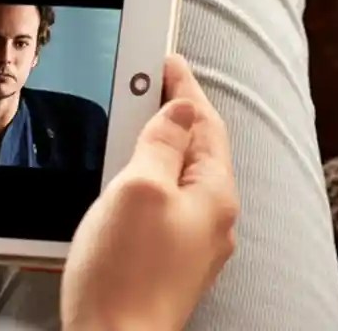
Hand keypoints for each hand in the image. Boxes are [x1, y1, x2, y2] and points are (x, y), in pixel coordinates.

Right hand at [61, 54, 238, 330]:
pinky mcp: (167, 266)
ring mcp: (190, 246)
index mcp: (213, 196)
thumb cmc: (124, 277)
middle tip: (146, 83)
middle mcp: (211, 221)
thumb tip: (179, 110)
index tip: (165, 59)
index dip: (182, 87)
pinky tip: (124, 184)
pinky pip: (164, 208)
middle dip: (171, 115)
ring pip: (179, 179)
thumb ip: (161, 143)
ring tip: (131, 124)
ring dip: (157, 148)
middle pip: (196, 150)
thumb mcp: (139, 189)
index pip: (204, 124)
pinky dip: (147, 183)